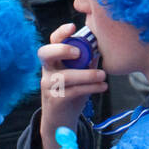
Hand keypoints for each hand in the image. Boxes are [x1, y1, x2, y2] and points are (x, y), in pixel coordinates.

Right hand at [39, 23, 106, 148]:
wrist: (62, 122)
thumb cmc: (73, 94)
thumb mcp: (80, 75)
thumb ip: (87, 62)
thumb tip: (101, 46)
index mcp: (53, 61)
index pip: (52, 42)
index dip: (60, 33)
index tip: (73, 27)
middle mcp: (47, 71)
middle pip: (45, 53)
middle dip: (61, 49)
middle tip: (79, 52)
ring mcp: (48, 86)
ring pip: (64, 76)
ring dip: (86, 75)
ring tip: (103, 76)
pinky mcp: (55, 101)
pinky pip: (73, 91)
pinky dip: (90, 88)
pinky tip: (103, 87)